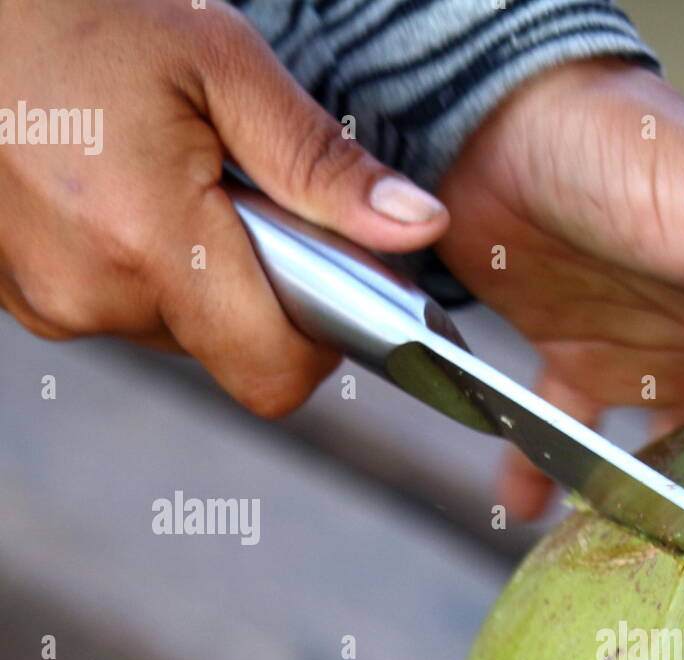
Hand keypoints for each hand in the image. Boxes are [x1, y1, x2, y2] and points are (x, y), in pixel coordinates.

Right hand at [0, 0, 446, 415]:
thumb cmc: (72, 10)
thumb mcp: (219, 62)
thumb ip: (322, 163)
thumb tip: (419, 226)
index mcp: (150, 243)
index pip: (274, 374)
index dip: (318, 342)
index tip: (323, 278)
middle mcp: (91, 294)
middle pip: (230, 351)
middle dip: (255, 288)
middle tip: (231, 193)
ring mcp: (45, 302)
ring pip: (175, 330)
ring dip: (193, 273)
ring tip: (160, 177)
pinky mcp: (16, 296)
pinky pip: (117, 307)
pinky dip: (138, 264)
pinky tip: (116, 191)